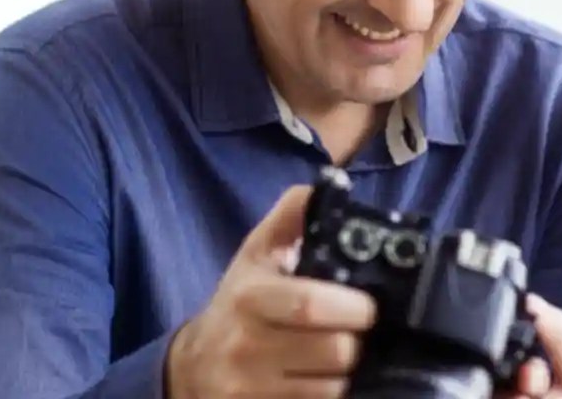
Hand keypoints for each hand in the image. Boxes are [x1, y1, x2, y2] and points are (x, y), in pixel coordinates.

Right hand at [166, 185, 377, 397]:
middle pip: (336, 352)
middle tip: (358, 332)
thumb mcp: (255, 254)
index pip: (310, 304)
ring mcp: (252, 390)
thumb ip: (292, 217)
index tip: (369, 305)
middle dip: (360, 341)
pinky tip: (325, 379)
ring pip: (334, 388)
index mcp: (251, 298)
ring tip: (342, 355)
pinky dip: (334, 395)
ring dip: (350, 373)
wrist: (193, 366)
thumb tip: (332, 184)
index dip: (354, 307)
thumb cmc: (238, 303)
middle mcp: (248, 346)